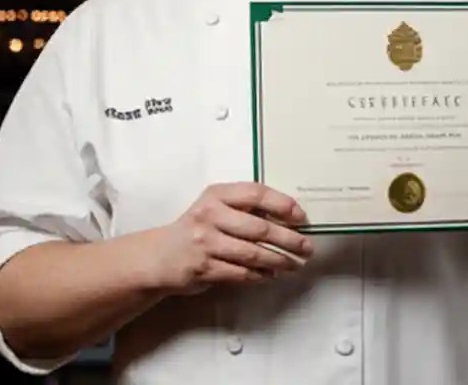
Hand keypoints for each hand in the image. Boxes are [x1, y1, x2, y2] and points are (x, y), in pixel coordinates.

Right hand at [150, 182, 313, 295]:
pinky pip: (241, 272)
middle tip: (307, 248)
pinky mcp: (203, 267)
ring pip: (253, 253)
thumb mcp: (214, 208)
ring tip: (294, 265)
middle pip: (259, 227)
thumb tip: (288, 218)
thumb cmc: (196, 230)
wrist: (159, 256)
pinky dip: (260, 275)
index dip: (282, 204)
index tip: (300, 217)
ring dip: (279, 261)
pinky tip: (270, 275)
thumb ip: (243, 209)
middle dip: (289, 239)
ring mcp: (205, 242)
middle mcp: (209, 215)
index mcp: (216, 195)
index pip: (255, 193)